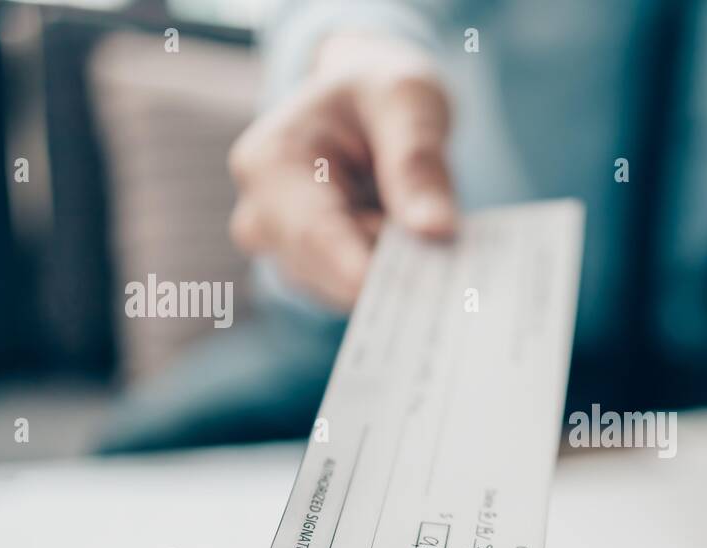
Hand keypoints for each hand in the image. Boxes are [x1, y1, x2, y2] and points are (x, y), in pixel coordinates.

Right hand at [228, 33, 456, 309]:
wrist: (366, 103)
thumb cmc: (382, 93)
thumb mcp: (409, 101)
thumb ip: (418, 164)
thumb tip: (435, 231)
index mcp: (271, 162)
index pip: (316, 236)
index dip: (368, 272)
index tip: (422, 292)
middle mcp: (261, 214)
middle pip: (330, 273)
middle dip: (391, 266)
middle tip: (445, 240)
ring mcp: (281, 250)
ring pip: (345, 291)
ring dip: (392, 269)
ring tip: (417, 218)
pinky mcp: (308, 272)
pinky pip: (354, 294)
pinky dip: (390, 276)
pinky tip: (409, 241)